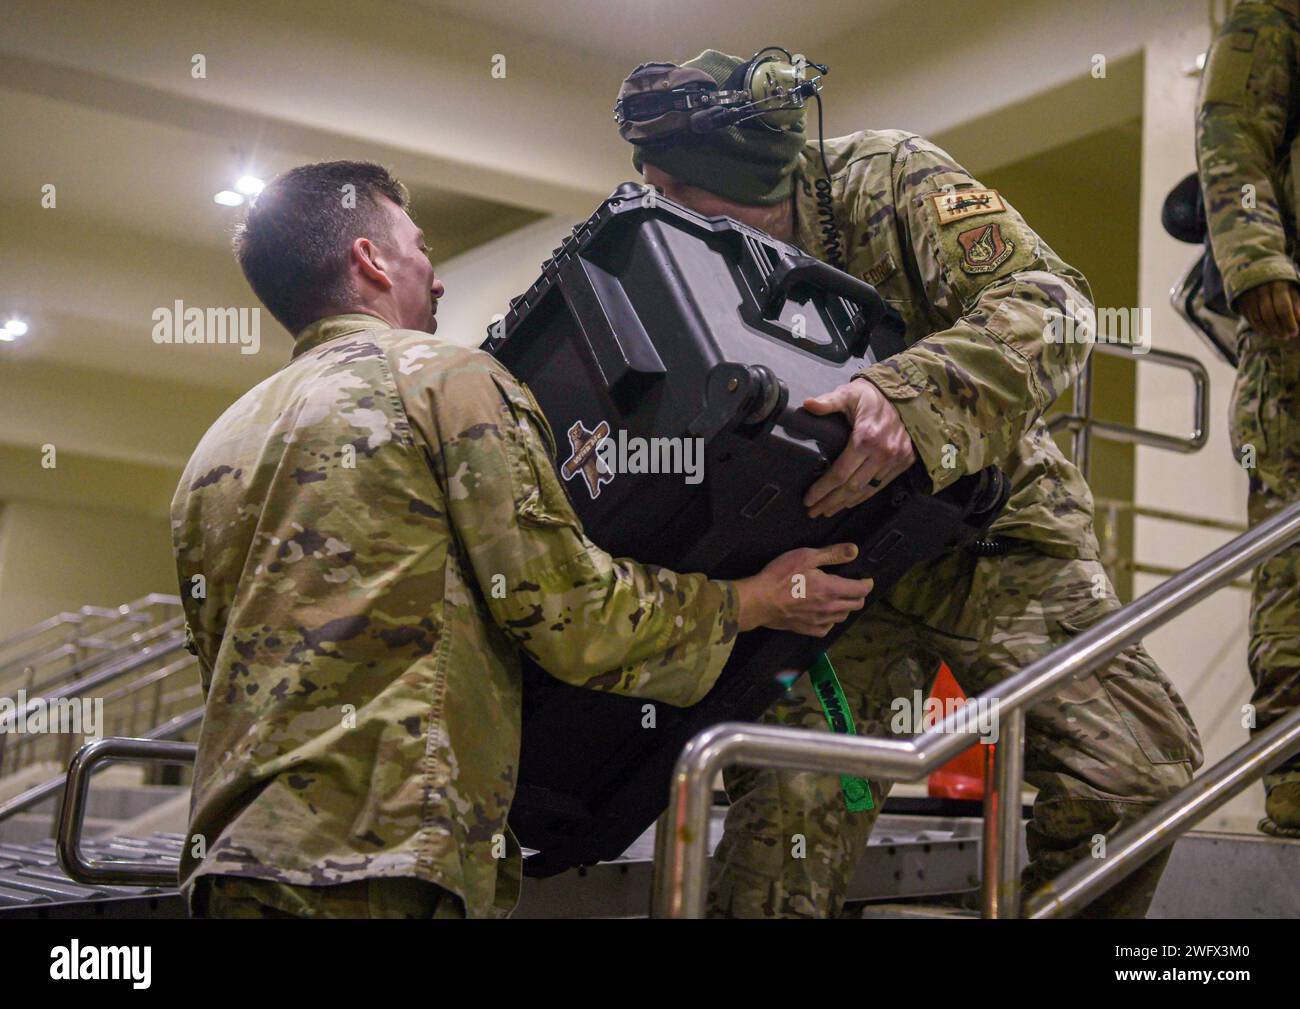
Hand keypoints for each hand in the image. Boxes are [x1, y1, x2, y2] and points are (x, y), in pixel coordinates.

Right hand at [735, 543, 873, 636]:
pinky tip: (825, 615)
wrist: (759, 601)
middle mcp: (830, 608)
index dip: (867, 583)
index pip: (860, 590)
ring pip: (842, 617)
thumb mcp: (806, 556)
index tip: (866, 578)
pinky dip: (830, 621)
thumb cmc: (781, 576)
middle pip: (855, 605)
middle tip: (853, 587)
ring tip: (840, 599)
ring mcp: (819, 621)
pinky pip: (827, 628)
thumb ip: (832, 554)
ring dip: (846, 608)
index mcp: (832, 589)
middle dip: (859, 595)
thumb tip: (855, 551)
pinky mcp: (806, 629)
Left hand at [802, 379, 916, 518]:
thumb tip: (807, 405)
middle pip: (851, 487)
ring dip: (845, 503)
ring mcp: (895, 459)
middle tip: (814, 511)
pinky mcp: (904, 462)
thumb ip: (828, 402)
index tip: (809, 498)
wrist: (907, 394)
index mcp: (866, 437)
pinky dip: (864, 496)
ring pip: (866, 490)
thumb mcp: (849, 394)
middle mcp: (882, 453)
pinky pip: (880, 485)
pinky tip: (850, 502)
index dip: (823, 488)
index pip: (840, 472)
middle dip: (830, 501)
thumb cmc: (873, 395)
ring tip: (828, 510)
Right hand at [1238, 280, 1299, 339]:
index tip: (1294, 332)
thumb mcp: (1291, 287)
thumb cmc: (1280, 282)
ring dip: (1268, 330)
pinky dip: (1257, 327)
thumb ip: (1296, 301)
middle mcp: (1262, 289)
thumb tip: (1299, 317)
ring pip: (1257, 318)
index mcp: (1278, 285)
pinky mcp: (1242, 301)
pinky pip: (1249, 318)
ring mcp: (1249, 295)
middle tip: (1286, 337)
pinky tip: (1266, 332)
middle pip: (1269, 315)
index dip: (1289, 323)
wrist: (1257, 269)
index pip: (1283, 308)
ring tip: (1277, 335)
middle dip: (1278, 328)